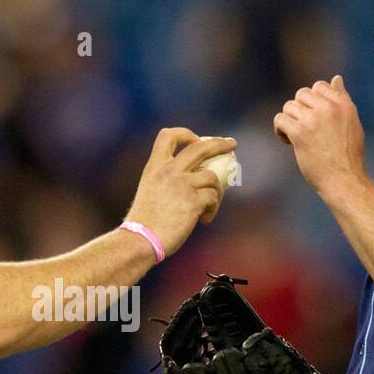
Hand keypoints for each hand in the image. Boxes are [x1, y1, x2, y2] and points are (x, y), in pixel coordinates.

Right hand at [126, 128, 234, 255]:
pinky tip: (204, 219)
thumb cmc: (144, 222)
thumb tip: (189, 182)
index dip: (185, 134)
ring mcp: (183, 185)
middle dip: (220, 143)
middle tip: (232, 145)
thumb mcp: (149, 191)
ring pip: (212, 177)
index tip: (196, 139)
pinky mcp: (194, 201)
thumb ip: (166, 181)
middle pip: (201, 147)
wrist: (141, 239)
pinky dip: (212, 208)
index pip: (168, 136)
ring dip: (216, 191)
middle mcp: (170, 171)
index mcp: (155, 166)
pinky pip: (213, 198)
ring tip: (209, 206)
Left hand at [274, 76, 367, 198]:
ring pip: (289, 106)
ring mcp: (313, 120)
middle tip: (304, 128)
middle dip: (300, 110)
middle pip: (302, 94)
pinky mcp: (300, 133)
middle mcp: (329, 108)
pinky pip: (280, 119)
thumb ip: (342, 100)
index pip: (320, 86)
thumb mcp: (351, 122)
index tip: (314, 118)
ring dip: (289, 120)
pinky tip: (288, 141)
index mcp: (343, 104)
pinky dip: (280, 130)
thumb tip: (336, 79)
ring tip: (296, 136)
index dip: (312, 102)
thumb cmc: (348, 155)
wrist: (345, 179)